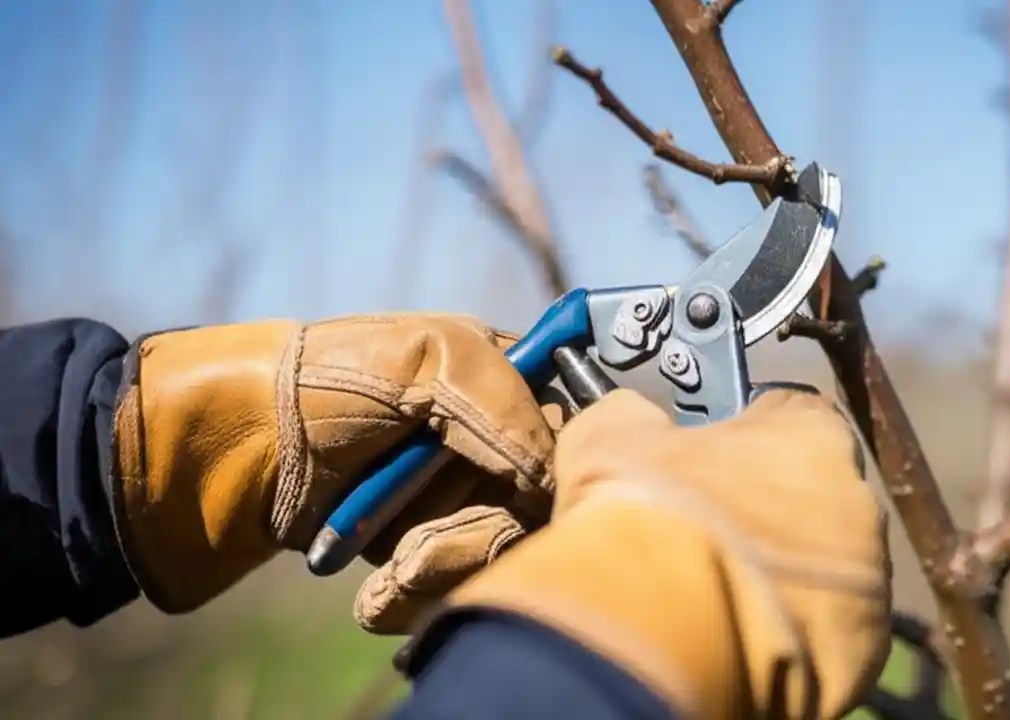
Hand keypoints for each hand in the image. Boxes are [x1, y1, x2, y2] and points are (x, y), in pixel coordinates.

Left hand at [111, 314, 557, 630]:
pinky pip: (449, 588)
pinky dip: (414, 596)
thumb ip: (505, 403)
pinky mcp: (421, 549)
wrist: (233, 449)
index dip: (560, 469)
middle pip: (540, 509)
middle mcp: (489, 445)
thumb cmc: (324, 382)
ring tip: (394, 566)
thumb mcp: (424, 358)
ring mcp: (456, 501)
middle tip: (424, 546)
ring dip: (443, 565)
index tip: (527, 494)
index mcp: (501, 382)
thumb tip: (553, 478)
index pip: (573, 431)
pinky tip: (379, 592)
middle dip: (481, 535)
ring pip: (499, 556)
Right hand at [408, 389, 890, 717]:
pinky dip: (777, 630)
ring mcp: (861, 592)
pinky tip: (719, 636)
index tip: (702, 452)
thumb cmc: (636, 522)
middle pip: (802, 491)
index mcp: (807, 438)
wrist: (650, 638)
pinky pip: (814, 629)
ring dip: (767, 569)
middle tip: (693, 529)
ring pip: (811, 563)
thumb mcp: (612, 442)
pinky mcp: (851, 663)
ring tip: (700, 592)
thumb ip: (627, 415)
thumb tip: (621, 411)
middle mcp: (855, 508)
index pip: (784, 408)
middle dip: (753, 501)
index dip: (736, 425)